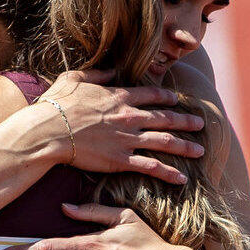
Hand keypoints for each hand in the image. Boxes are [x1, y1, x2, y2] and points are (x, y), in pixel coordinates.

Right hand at [41, 70, 203, 184]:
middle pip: (166, 118)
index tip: (177, 101)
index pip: (151, 96)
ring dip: (185, 147)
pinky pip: (151, 166)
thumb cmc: (56, 105)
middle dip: (186, 121)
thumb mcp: (74, 78)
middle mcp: (129, 117)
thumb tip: (109, 70)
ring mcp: (128, 139)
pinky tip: (182, 178)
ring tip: (200, 151)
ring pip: (165, 141)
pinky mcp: (121, 160)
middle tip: (201, 124)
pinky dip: (168, 173)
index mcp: (119, 97)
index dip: (167, 98)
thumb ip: (96, 74)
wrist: (48, 130)